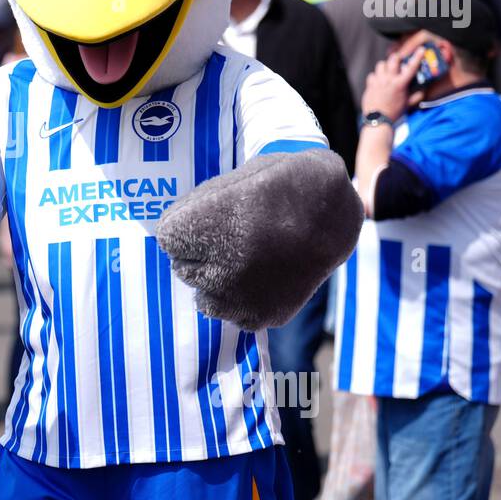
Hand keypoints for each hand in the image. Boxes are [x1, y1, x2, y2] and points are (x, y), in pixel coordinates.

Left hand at [155, 149, 362, 329]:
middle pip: (183, 268)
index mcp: (197, 229)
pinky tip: (264, 276)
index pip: (166, 238)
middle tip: (236, 236)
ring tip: (249, 259)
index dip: (188, 225)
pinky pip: (235, 314)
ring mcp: (235, 299)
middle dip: (200, 254)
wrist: (334, 211)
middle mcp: (211, 269)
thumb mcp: (230, 182)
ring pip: (204, 297)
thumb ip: (195, 210)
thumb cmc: (278, 186)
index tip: (212, 216)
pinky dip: (244, 299)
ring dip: (217, 282)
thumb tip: (173, 235)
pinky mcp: (258, 317)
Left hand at [360, 49, 423, 122]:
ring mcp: (378, 81)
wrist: (378, 120)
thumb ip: (416, 96)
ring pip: (381, 64)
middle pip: (393, 59)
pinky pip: (372, 74)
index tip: (421, 49)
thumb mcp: (408, 105)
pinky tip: (378, 81)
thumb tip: (424, 91)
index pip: (411, 67)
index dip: (417, 57)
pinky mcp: (370, 85)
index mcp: (400, 84)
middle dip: (397, 57)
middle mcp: (389, 80)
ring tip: (388, 71)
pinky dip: (376, 76)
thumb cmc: (394, 112)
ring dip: (385, 66)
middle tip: (399, 60)